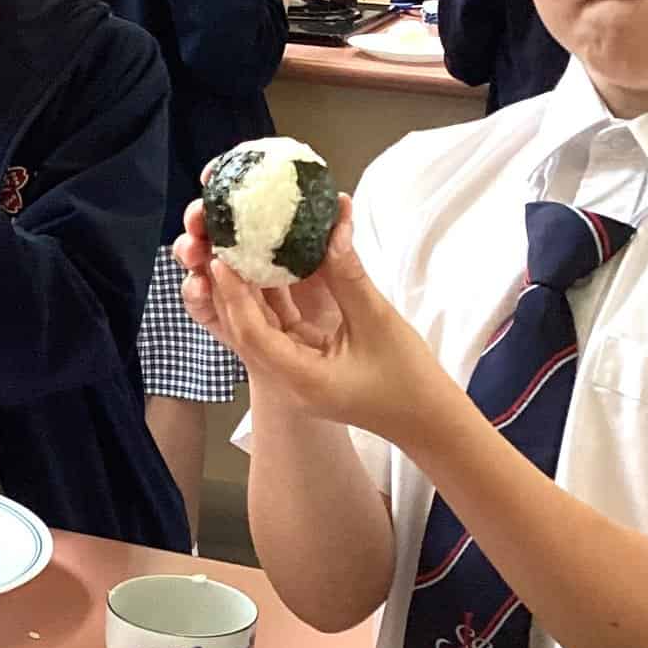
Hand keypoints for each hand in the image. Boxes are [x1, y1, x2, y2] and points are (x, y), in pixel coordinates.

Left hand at [173, 194, 443, 439]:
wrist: (426, 419)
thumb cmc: (408, 380)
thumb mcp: (378, 322)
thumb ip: (349, 276)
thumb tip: (332, 228)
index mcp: (299, 379)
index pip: (251, 332)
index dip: (233, 292)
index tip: (223, 256)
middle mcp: (285, 378)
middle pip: (244, 326)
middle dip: (230, 285)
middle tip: (222, 241)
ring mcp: (291, 370)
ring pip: (258, 323)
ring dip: (249, 286)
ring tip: (240, 244)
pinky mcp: (302, 360)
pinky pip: (278, 324)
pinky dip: (274, 295)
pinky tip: (271, 260)